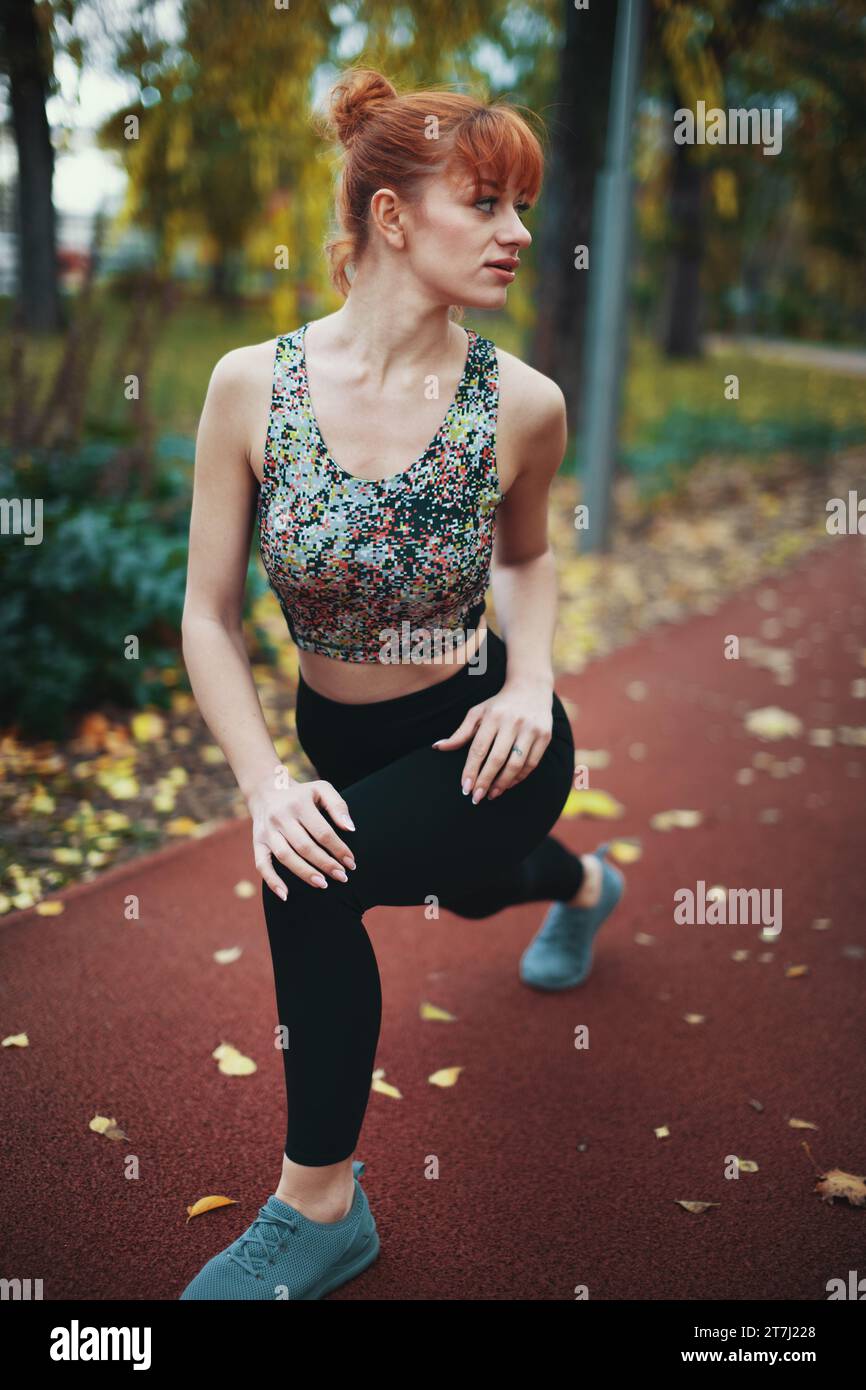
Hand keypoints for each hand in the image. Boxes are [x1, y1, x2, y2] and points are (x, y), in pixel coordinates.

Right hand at [246, 768, 356, 899]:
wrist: (266, 790)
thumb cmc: (302, 794)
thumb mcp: (321, 789)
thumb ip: (338, 806)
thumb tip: (350, 829)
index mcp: (299, 804)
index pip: (322, 832)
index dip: (338, 849)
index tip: (351, 863)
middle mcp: (281, 817)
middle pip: (305, 846)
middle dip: (326, 864)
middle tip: (342, 877)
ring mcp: (267, 831)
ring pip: (286, 856)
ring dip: (305, 873)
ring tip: (323, 884)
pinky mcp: (257, 842)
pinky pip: (262, 864)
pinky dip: (272, 881)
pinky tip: (286, 895)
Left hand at [432, 679, 552, 802]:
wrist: (531, 688)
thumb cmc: (498, 705)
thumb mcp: (477, 713)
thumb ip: (460, 733)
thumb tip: (438, 747)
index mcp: (493, 716)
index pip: (479, 748)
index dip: (471, 770)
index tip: (465, 788)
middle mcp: (513, 722)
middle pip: (497, 759)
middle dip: (485, 781)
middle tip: (476, 798)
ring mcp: (531, 729)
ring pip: (516, 764)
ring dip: (503, 783)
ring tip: (491, 794)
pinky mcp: (545, 736)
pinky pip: (531, 763)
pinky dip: (519, 777)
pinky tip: (508, 784)